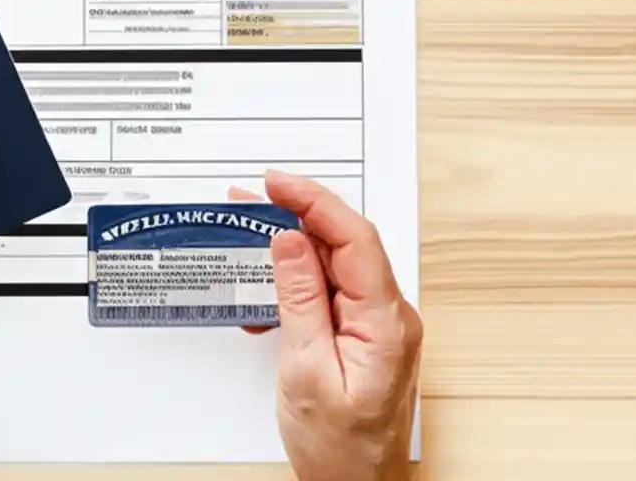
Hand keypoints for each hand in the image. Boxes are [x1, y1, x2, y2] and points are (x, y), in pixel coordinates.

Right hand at [233, 172, 421, 480]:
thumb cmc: (340, 450)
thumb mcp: (306, 370)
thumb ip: (300, 299)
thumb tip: (289, 242)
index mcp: (386, 323)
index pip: (355, 238)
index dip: (314, 201)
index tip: (276, 184)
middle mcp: (390, 317)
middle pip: (344, 245)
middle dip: (295, 217)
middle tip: (248, 202)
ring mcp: (378, 326)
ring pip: (333, 266)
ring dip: (290, 251)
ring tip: (245, 238)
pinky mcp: (363, 336)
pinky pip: (329, 294)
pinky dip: (294, 287)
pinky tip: (264, 296)